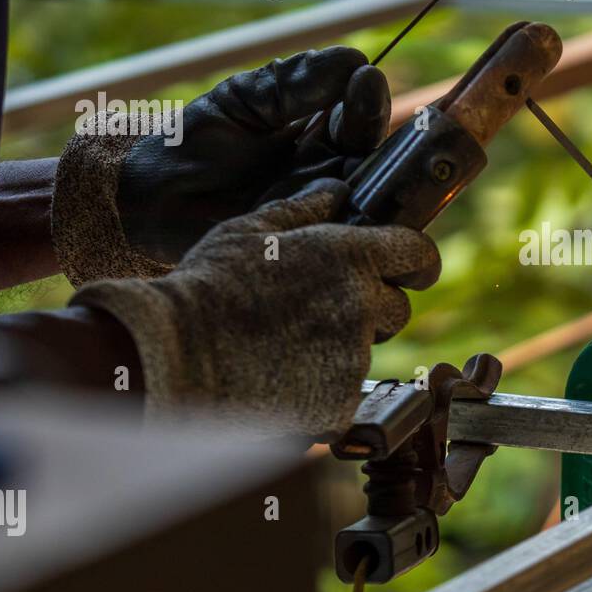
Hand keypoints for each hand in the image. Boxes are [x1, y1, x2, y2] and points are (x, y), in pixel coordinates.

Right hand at [71, 179, 439, 437]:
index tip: (413, 269)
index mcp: (348, 256)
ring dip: (340, 346)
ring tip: (284, 345)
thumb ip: (302, 209)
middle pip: (397, 307)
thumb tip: (338, 190)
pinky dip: (322, 387)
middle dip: (373, 307)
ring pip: (366, 350)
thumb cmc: (205, 286)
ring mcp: (353, 357)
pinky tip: (279, 378)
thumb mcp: (249, 231)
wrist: (173, 358)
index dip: (418, 261)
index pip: (418, 253)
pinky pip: (344, 390)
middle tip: (323, 311)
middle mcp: (361, 304)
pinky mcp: (340, 402)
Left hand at [116, 46, 390, 263]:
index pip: (365, 119)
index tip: (363, 86)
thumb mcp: (245, 99)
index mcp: (324, 135)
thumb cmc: (195, 143)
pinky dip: (351, 235)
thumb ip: (298, 81)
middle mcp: (333, 175)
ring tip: (356, 184)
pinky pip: (348, 246)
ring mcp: (325, 216)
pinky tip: (338, 223)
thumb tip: (359, 63)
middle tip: (365, 136)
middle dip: (384, 152)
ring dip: (373, 197)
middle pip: (382, 164)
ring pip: (375, 207)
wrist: (150, 199)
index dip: (369, 104)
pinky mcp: (312, 254)